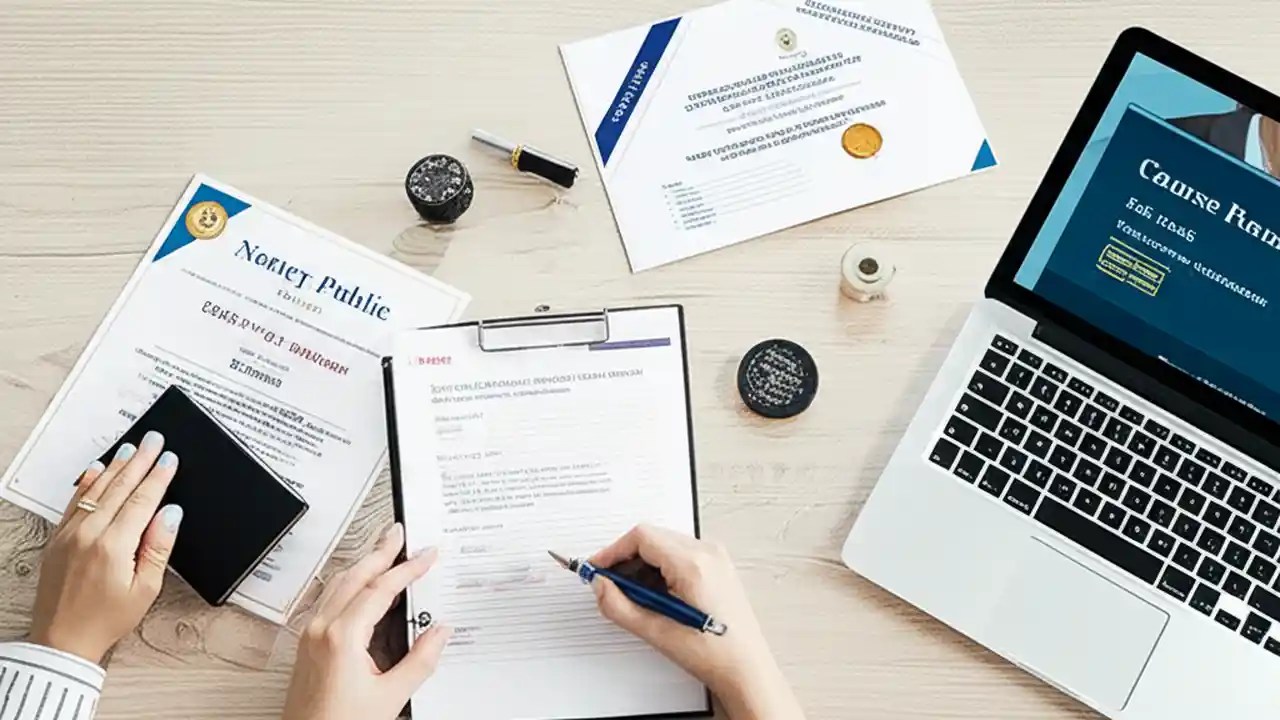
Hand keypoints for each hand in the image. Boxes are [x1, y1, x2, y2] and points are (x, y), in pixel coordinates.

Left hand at [29, 431, 182, 664]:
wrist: (61, 640)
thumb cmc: (106, 619)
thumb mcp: (146, 589)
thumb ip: (158, 547)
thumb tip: (170, 514)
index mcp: (114, 546)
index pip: (143, 500)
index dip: (159, 477)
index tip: (170, 458)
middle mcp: (89, 534)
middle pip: (120, 488)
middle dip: (140, 461)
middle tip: (153, 440)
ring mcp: (69, 534)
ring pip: (96, 490)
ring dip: (115, 467)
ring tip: (130, 448)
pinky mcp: (57, 539)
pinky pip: (74, 502)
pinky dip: (86, 482)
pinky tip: (95, 469)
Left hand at [283, 523, 450, 719]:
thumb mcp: (390, 697)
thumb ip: (420, 661)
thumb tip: (439, 632)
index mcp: (343, 636)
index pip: (381, 589)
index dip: (408, 568)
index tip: (427, 555)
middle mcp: (322, 628)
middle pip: (355, 575)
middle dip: (380, 551)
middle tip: (400, 533)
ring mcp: (310, 634)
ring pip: (339, 584)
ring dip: (363, 563)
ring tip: (384, 551)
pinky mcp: (307, 643)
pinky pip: (329, 599)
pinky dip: (349, 583)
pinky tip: (359, 585)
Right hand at [590, 525, 803, 719]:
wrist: (746, 669)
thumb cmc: (714, 654)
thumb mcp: (656, 632)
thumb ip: (619, 606)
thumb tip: (600, 585)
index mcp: (694, 565)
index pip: (642, 537)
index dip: (612, 551)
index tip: (598, 568)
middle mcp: (708, 553)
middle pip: (653, 537)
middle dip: (626, 559)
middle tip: (610, 584)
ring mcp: (716, 558)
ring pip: (665, 544)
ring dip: (643, 564)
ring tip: (635, 596)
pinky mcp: (718, 566)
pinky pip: (680, 553)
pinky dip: (660, 568)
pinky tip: (656, 595)